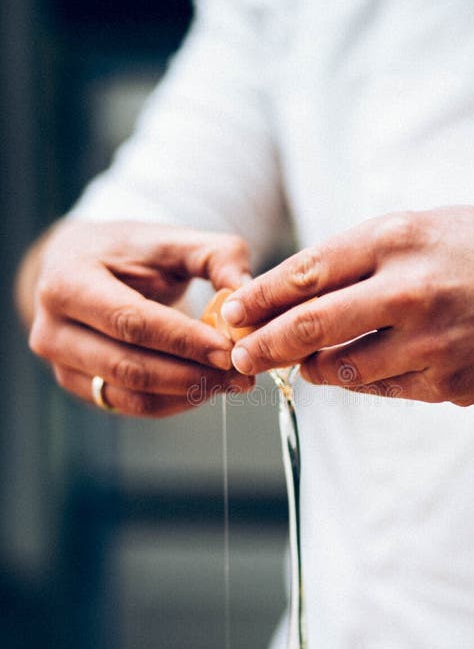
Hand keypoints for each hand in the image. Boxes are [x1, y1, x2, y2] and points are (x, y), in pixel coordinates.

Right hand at [25, 219, 254, 415]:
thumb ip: (215, 256)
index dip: (181, 341)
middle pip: (129, 366)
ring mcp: (61, 364)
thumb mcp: (171, 241)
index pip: (130, 321)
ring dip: (187, 393)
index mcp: (68, 282)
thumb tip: (245, 290)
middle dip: (191, 374)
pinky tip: (206, 388)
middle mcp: (53, 328)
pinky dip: (174, 402)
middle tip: (240, 374)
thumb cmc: (131, 253)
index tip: (228, 350)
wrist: (82, 267)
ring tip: (231, 383)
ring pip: (131, 395)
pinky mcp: (79, 387)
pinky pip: (130, 407)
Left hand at [220, 206, 473, 404]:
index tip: (233, 314)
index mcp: (397, 240)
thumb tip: (293, 290)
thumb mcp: (422, 228)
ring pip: (344, 369)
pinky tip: (368, 368)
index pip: (306, 272)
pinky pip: (385, 389)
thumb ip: (360, 256)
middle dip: (264, 346)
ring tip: (308, 364)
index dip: (260, 298)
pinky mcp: (450, 382)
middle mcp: (410, 289)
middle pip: (311, 326)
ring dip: (317, 369)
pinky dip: (366, 381)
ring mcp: (432, 341)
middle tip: (241, 358)